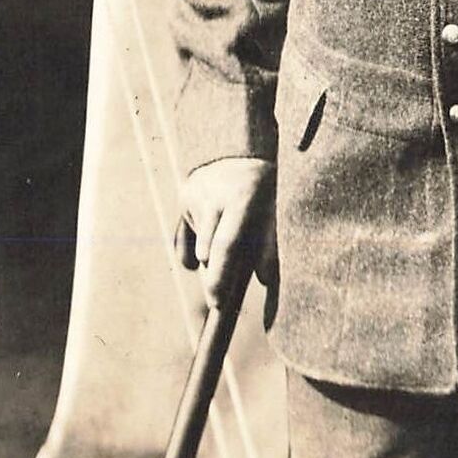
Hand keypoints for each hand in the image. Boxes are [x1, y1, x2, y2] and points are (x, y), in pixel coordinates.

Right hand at [174, 157, 276, 315]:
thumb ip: (270, 259)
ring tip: (227, 242)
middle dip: (214, 276)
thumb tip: (269, 304)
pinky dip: (195, 245)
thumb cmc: (265, 197)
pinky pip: (185, 235)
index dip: (220, 276)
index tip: (217, 302)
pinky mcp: (185, 195)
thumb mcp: (273, 221)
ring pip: (198, 244)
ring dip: (209, 255)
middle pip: (208, 249)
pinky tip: (208, 234)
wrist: (244, 152)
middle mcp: (216, 193)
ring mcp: (196, 192)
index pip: (227, 244)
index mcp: (244, 198)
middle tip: (219, 296)